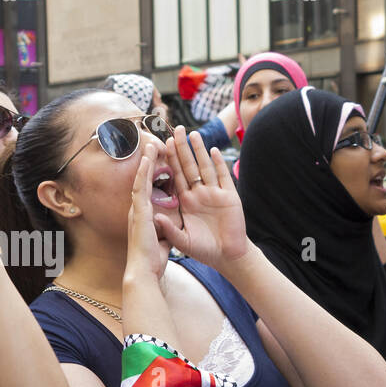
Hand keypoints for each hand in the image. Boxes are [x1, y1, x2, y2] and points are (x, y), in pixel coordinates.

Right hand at [125, 145, 169, 281]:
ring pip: (141, 179)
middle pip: (145, 180)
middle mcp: (139, 209)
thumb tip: (168, 221)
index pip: (151, 190)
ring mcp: (137, 209)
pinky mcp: (138, 212)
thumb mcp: (163, 239)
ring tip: (151, 144)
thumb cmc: (152, 259)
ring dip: (146, 161)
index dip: (156, 175)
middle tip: (155, 145)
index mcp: (145, 215)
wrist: (143, 271)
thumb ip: (165, 226)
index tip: (162, 161)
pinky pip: (140, 187)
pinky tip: (147, 158)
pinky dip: (143, 172)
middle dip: (150, 163)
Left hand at [156, 126, 249, 267]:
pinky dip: (219, 164)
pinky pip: (223, 177)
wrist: (227, 257)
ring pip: (205, 167)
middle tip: (175, 129)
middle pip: (189, 166)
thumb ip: (170, 229)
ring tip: (193, 134)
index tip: (162, 145)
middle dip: (182, 148)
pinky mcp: (230, 197)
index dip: (169, 161)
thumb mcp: (182, 241)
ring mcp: (215, 194)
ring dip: (199, 151)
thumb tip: (155, 218)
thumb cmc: (204, 250)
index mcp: (186, 202)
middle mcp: (199, 194)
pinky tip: (213, 151)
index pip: (175, 177)